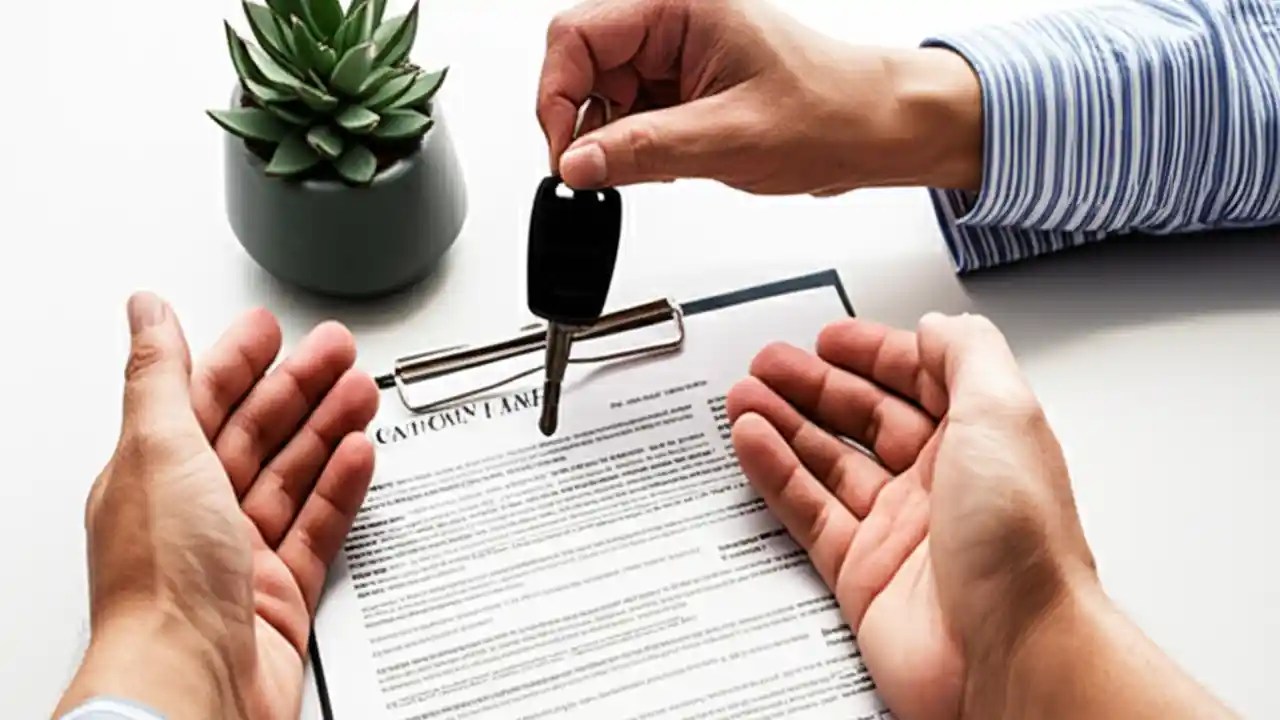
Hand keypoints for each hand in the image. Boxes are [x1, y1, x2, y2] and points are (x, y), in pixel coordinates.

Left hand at [55, 293, 378, 719]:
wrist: (193, 685)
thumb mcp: (156, 449)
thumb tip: (145, 311)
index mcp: (153, 476)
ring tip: (361, 392)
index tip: (271, 328)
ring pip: (293, 475)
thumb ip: (158, 375)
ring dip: (328, 428)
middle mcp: (193, 514)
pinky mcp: (281, 592)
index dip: (237, 360)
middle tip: (338, 351)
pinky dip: (340, 488)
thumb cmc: (161, 584)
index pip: (200, 402)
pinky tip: (358, 456)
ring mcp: (239, 554)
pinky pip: (317, 527)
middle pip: (255, 434)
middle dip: (299, 386)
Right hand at [537, 0, 981, 193]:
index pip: (576, 35)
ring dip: (612, 139)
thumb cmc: (829, 112)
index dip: (557, 97)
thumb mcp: (729, 139)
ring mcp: (673, 54)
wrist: (874, 131)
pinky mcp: (679, 87)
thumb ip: (643, 151)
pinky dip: (633, 147)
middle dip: (584, 122)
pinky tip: (667, 162)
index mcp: (680, 5)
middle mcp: (671, 21)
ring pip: (600, 94)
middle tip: (600, 169)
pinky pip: (628, 114)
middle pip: (580, 63)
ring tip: (659, 164)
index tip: (567, 156)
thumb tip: (576, 165)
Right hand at [726, 314, 1234, 718]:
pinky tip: (752, 444)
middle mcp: (942, 484)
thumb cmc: (1023, 546)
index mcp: (981, 441)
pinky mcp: (862, 573)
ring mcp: (899, 529)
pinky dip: (775, 475)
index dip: (873, 354)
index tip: (829, 338)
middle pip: (865, 419)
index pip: (919, 381)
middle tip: (769, 364)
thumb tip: (937, 324)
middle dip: (815, 386)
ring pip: (828, 464)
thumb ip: (967, 354)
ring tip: (745, 397)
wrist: (1011, 654)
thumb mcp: (1005, 413)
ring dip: (784, 425)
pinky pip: (807, 512)